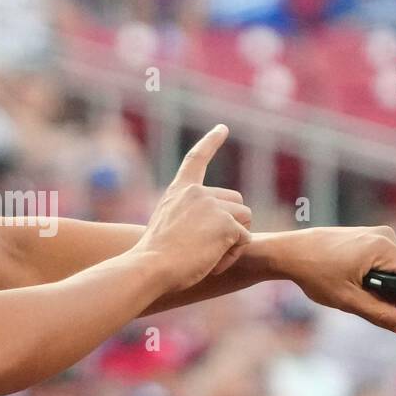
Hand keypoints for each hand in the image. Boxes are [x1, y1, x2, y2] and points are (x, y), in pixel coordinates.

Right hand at [135, 125, 251, 292]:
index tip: (222, 128)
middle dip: (232, 224)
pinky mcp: (226, 224)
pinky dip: (232, 256)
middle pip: (236, 202)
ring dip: (234, 241)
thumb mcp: (165, 225)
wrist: (150, 267)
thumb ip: (188, 216)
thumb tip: (214, 223)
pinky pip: (245, 240)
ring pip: (245, 220)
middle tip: (209, 247)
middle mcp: (198, 192)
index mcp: (180, 190)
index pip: (197, 158)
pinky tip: (211, 263)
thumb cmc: (154, 257)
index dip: (211, 142)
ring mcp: (213, 206)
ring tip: (208, 256)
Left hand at [281, 225, 395, 336]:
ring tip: (357, 292)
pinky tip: (354, 281)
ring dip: (386, 285)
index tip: (387, 311)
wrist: (289, 252)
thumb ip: (381, 314)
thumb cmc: (314, 274)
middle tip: (367, 303)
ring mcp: (377, 233)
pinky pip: (388, 260)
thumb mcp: (348, 300)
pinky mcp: (369, 236)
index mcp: (383, 247)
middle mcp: (385, 236)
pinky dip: (378, 275)